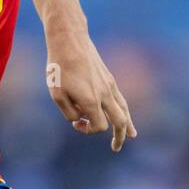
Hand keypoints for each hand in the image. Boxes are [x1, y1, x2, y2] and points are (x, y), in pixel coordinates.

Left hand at [46, 29, 136, 151]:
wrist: (69, 40)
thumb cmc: (59, 67)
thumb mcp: (56, 94)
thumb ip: (68, 112)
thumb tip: (79, 119)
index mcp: (92, 100)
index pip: (98, 126)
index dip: (87, 130)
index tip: (76, 122)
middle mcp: (105, 94)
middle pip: (120, 122)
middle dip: (119, 136)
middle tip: (116, 148)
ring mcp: (109, 85)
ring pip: (124, 109)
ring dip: (127, 124)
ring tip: (132, 135)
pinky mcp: (109, 78)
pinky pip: (121, 99)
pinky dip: (124, 110)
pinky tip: (126, 115)